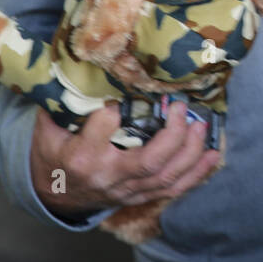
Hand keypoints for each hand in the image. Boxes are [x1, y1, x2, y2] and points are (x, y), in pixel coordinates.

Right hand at [30, 100, 220, 214]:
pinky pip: (173, 189)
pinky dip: (197, 173)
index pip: (106, 126)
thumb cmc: (54, 151)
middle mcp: (107, 176)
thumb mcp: (48, 126)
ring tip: (202, 126)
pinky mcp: (139, 197)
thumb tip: (82, 64)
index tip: (132, 86)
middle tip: (181, 106)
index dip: (121, 104)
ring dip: (191, 152)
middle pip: (148, 160)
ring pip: (166, 177)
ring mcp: (126, 190)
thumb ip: (63, 101)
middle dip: (173, 134)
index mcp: (82, 155)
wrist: (54, 193)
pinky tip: (214, 155)